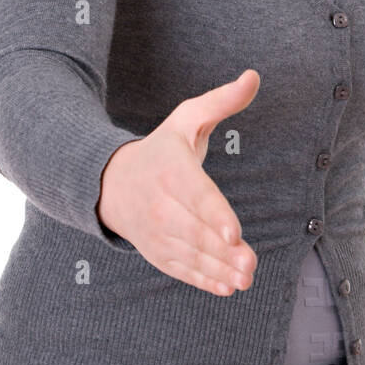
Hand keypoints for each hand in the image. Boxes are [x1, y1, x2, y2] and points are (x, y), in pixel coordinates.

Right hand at [96, 68, 260, 296]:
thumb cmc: (161, 148)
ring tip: (245, 278)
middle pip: (195, 231)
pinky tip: (225, 288)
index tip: (233, 234)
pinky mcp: (158, 252)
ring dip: (218, 269)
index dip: (215, 216)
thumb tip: (254, 76)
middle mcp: (161, 205)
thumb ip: (221, 101)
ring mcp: (157, 232)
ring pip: (190, 254)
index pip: (197, 196)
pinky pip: (180, 269)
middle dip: (223, 251)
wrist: (110, 182)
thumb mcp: (186, 118)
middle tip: (250, 265)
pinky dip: (202, 280)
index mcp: (171, 170)